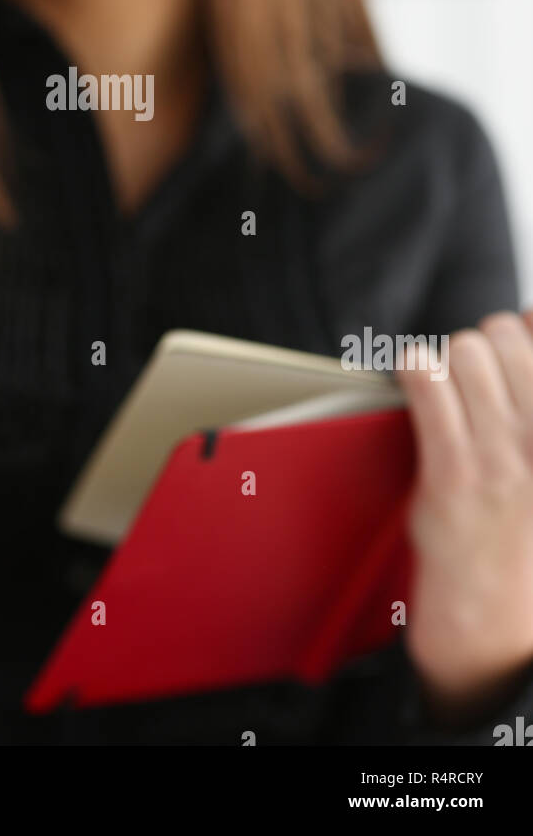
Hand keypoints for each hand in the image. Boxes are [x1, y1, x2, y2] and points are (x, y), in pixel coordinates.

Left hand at [397, 311, 532, 723]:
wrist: (493, 616)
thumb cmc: (516, 530)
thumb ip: (531, 388)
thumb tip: (525, 317)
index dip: (518, 337)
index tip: (509, 355)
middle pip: (498, 336)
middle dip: (476, 350)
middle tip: (470, 385)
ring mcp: (503, 457)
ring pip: (462, 351)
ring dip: (445, 364)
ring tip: (446, 396)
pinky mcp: (454, 471)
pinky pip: (424, 379)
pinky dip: (413, 373)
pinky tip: (417, 391)